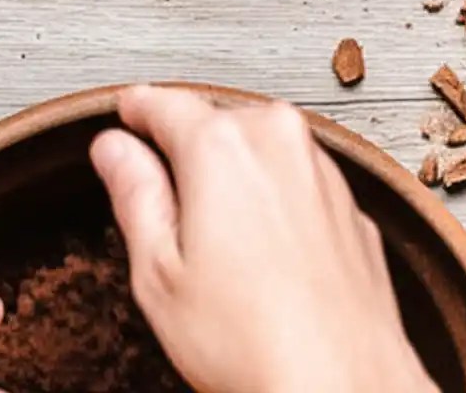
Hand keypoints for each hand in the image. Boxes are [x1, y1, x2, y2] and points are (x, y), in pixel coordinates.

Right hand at [90, 86, 436, 392]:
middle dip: (185, 151)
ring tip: (214, 244)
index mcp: (221, 148)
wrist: (345, 392)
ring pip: (260, 150)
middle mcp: (279, 144)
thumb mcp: (158, 271)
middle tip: (163, 207)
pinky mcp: (351, 208)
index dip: (134, 111)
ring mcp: (324, 174)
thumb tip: (114, 149)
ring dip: (233, 176)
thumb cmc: (254, 345)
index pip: (162, 102)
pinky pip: (297, 183)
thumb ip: (134, 193)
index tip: (124, 117)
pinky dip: (273, 203)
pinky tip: (260, 258)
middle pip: (214, 121)